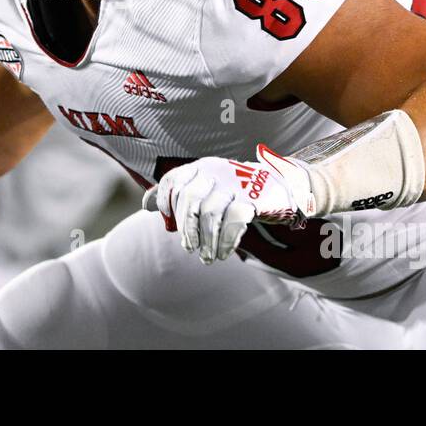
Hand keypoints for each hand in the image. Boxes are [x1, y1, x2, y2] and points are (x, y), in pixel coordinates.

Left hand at [142, 145, 314, 263]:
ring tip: (206, 257)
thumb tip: (146, 204)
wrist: (279, 186)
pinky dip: (225, 242)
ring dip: (206, 240)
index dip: (166, 202)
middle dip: (187, 228)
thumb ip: (177, 195)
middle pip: (191, 198)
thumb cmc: (234, 192)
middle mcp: (215, 171)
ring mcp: (235, 183)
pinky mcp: (254, 198)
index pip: (174, 180)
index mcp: (200, 167)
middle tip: (189, 248)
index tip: (170, 225)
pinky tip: (223, 253)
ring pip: (211, 213)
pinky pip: (234, 222)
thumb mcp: (205, 189)